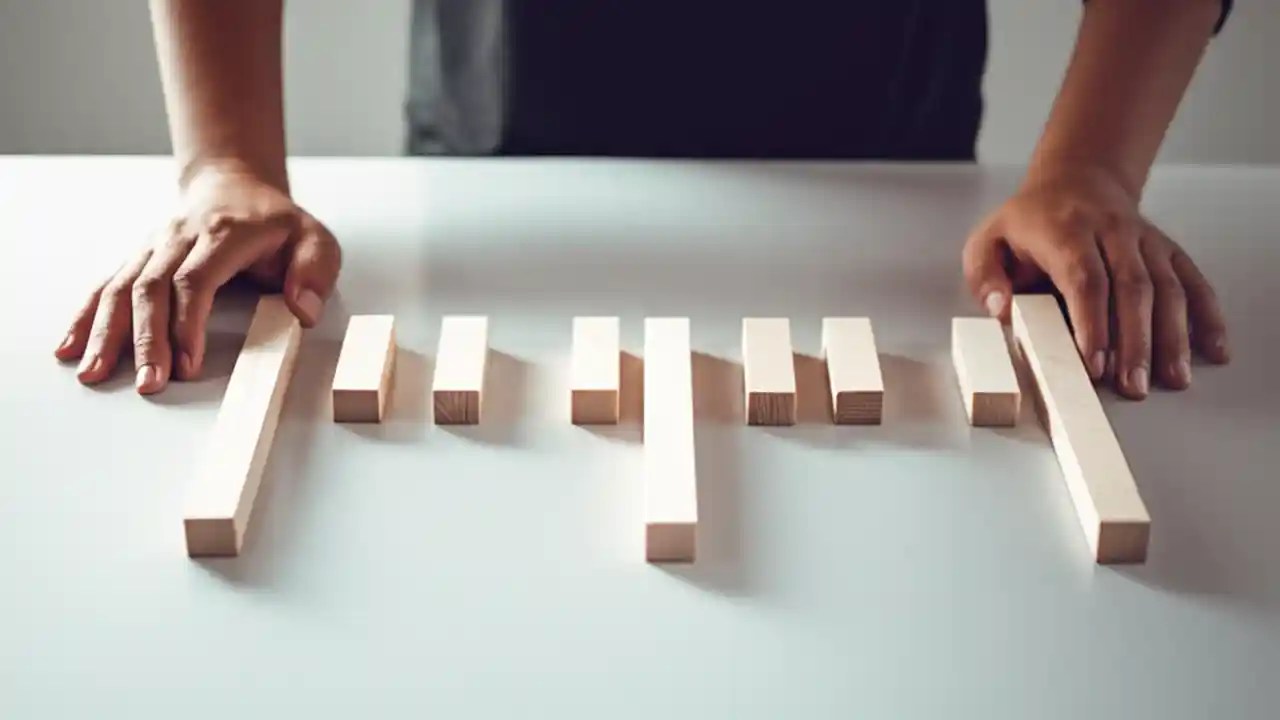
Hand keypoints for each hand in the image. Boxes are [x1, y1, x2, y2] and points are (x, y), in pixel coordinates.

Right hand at [54, 164, 341, 393]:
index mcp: (224, 234)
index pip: (195, 280)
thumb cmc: (276, 222)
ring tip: (94, 373)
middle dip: (146, 340)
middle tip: (148, 383)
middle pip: (152, 288)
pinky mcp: (139, 258)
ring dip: (107, 333)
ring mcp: (154, 247)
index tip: (187, 364)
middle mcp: (180, 237)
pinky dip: (86, 317)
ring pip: (122, 287)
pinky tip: (70, 347)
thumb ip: (314, 272)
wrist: (235, 184)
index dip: (187, 323)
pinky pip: (107, 286)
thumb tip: (304, 310)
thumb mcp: (314, 239)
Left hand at [963, 164, 1228, 398]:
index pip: (1085, 279)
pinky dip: (1207, 315)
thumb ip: (985, 277)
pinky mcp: (1166, 249)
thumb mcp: (987, 241)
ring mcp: (1144, 240)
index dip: (1093, 323)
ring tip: (1173, 379)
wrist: (1076, 179)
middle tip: (1133, 386)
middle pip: (1132, 287)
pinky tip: (1214, 349)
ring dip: (1172, 335)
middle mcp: (1111, 232)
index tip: (1095, 364)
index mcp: (1065, 231)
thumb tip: (1000, 309)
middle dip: (1135, 341)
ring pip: (1167, 286)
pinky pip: (1192, 280)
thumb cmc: (1027, 223)